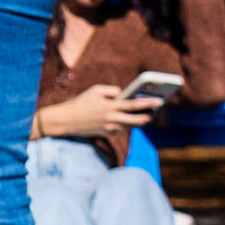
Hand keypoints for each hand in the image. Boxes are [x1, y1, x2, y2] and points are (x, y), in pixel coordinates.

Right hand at [39, 84, 158, 139]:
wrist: (65, 120)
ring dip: (138, 121)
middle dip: (148, 116)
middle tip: (155, 112)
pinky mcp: (105, 134)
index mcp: (110, 106)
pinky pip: (120, 129)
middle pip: (137, 120)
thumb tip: (122, 94)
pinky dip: (124, 124)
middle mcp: (112, 118)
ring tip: (145, 116)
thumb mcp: (95, 90)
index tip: (160, 101)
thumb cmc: (80, 102)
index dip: (149, 103)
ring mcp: (109, 128)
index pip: (134, 104)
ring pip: (130, 126)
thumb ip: (111, 90)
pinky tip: (127, 121)